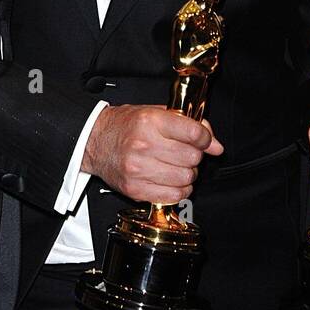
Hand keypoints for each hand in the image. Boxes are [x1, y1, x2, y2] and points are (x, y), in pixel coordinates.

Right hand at [81, 105, 222, 203]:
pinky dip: (179, 190)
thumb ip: (188, 125)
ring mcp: (139, 169)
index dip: (205, 138)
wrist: (94, 141)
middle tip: (185, 152)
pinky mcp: (135, 189)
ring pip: (186, 178)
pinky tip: (171, 180)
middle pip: (192, 157)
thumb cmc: (125, 126)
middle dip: (195, 156)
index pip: (194, 133)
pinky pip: (173, 196)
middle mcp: (144, 145)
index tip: (203, 140)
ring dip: (188, 174)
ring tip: (177, 166)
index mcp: (150, 122)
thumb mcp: (156, 114)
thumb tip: (215, 144)